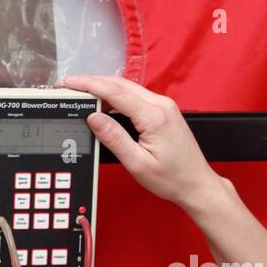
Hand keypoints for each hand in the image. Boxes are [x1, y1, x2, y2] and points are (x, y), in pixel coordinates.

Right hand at [56, 73, 221, 211]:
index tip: (69, 83)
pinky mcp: (164, 112)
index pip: (115, 92)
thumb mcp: (137, 163)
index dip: (89, 84)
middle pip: (120, 84)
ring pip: (128, 89)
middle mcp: (161, 105)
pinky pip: (136, 98)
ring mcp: (164, 107)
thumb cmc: (172, 179)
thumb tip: (93, 118)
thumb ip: (114, 138)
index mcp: (155, 116)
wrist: (197, 184)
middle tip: (69, 86)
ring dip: (104, 89)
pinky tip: (104, 105)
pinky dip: (116, 97)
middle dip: (92, 82)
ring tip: (82, 95)